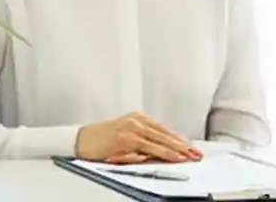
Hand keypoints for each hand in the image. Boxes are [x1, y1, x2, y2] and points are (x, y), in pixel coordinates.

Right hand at [74, 111, 201, 162]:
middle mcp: (137, 121)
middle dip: (182, 145)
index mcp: (139, 119)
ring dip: (175, 149)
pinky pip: (147, 146)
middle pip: (165, 134)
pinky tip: (170, 156)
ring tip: (187, 157)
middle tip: (195, 154)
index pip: (164, 130)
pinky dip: (161, 151)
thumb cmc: (101, 140)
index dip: (179, 140)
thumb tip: (162, 152)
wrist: (80, 139)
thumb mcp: (126, 138)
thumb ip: (143, 142)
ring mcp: (131, 128)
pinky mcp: (125, 138)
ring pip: (159, 139)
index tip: (191, 148)